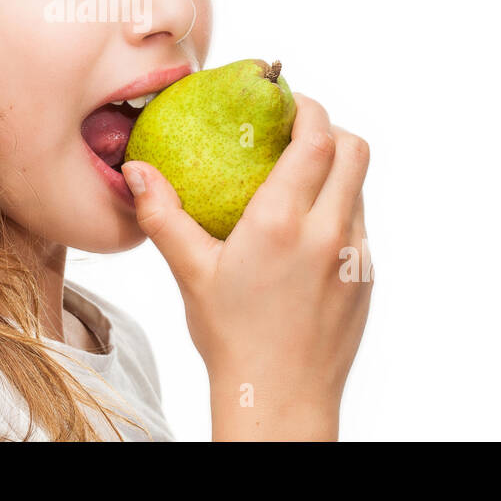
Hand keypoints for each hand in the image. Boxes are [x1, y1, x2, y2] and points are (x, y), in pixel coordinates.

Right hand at [121, 93, 371, 439]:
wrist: (282, 399)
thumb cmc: (231, 338)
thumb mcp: (190, 273)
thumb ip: (162, 216)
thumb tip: (134, 169)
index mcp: (282, 223)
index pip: (316, 140)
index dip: (308, 108)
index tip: (286, 102)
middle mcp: (328, 233)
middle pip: (354, 149)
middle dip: (329, 128)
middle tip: (295, 131)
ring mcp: (355, 256)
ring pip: (360, 186)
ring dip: (336, 169)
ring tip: (297, 178)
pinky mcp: (366, 278)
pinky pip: (360, 224)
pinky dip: (339, 209)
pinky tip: (304, 231)